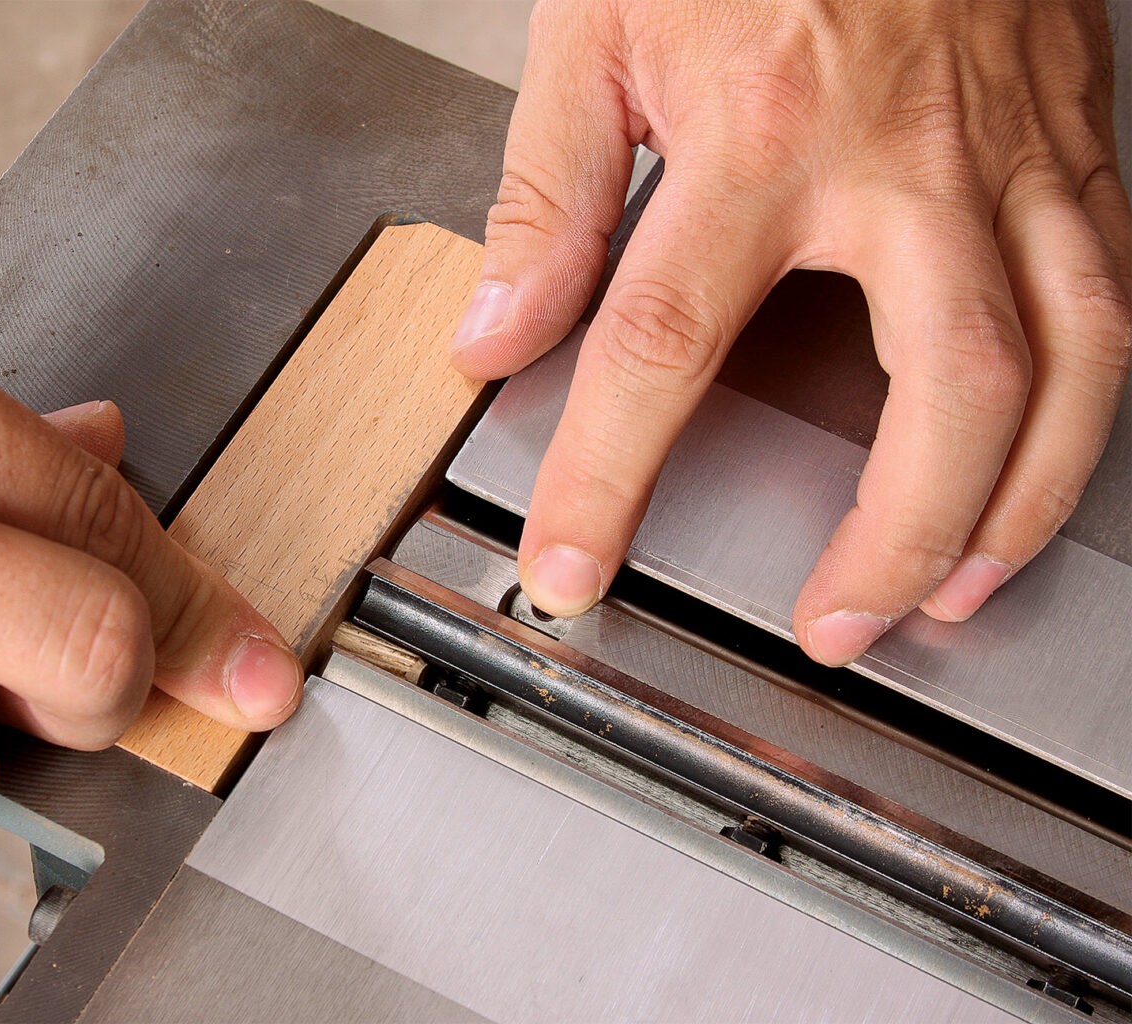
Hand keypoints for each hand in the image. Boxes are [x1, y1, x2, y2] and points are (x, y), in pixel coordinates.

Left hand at [451, 0, 1131, 664]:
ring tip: (955, 590)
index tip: (575, 566)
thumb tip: (498, 331)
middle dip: (891, 541)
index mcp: (756, 131)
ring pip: (1071, 361)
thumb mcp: (595, 24)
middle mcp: (902, 157)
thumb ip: (547, 195)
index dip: (610, 477)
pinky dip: (1085, 402)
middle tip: (831, 626)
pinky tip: (1036, 462)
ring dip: (1017, 502)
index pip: (664, 345)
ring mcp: (1012, 151)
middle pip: (939, 392)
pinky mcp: (1076, 136)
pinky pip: (1114, 289)